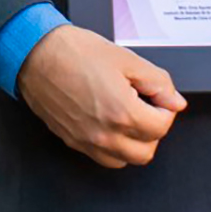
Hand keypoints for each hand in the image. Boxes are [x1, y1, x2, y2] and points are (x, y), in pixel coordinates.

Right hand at [16, 24, 186, 167]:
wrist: (35, 53)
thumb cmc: (73, 52)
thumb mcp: (125, 58)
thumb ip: (158, 82)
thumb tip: (175, 100)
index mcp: (122, 112)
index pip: (162, 126)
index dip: (165, 107)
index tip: (157, 96)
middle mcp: (105, 134)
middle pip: (148, 150)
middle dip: (153, 128)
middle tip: (145, 106)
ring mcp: (88, 141)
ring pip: (127, 159)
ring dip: (134, 142)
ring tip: (127, 116)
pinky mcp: (73, 141)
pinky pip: (103, 158)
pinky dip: (114, 147)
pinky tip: (110, 124)